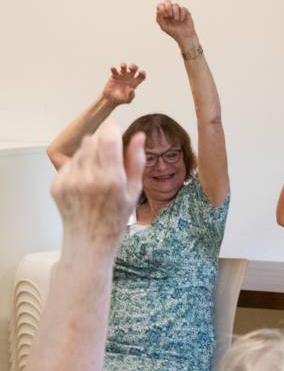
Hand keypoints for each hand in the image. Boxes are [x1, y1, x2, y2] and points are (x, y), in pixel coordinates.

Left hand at [51, 123, 144, 248]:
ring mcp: (70, 181)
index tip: (116, 134)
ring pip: (80, 150)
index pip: (108, 137)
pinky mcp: (57, 184)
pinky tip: (86, 184)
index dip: (113, 131)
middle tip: (110, 158)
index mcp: (112, 178)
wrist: (90, 240)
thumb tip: (139, 136)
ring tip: (98, 173)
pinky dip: (78, 167)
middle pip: (92, 139)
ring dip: (90, 154)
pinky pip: (69, 163)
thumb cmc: (116, 217)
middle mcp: (89, 177)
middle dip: (102, 142)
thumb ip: (136, 161)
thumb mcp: (134, 190)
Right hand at [101, 63, 145, 105]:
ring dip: (124, 64)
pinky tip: (113, 69)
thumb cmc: (121, 100)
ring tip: (123, 66)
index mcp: (135, 82)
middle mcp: (129, 78)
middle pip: (134, 68)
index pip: (141, 76)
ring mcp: (121, 76)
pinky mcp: (114, 76)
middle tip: (131, 68)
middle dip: (134, 66)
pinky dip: (113, 68)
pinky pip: (114, 70)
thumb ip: (131, 96)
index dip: (142, 73)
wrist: (110, 99)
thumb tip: (132, 89)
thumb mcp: (127, 100)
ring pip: (124, 67)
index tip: (140, 72)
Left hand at [155, 0, 197, 44]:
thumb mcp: (164, 26)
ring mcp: (178, 11)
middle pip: (167, 1)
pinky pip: (183, 8)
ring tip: (176, 20)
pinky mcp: (186, 12)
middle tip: (169, 15)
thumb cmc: (174, 32)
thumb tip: (160, 9)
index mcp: (164, 13)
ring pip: (175, 5)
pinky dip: (182, 14)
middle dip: (168, 7)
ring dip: (175, 13)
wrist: (184, 37)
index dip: (162, 8)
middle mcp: (171, 10)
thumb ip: (159, 18)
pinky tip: (181, 20)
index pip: (160, 5)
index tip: (165, 16)